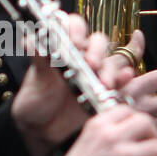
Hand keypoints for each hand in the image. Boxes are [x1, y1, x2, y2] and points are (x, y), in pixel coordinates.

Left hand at [12, 13, 131, 155]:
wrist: (41, 129)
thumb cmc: (36, 99)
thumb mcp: (36, 79)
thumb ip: (38, 58)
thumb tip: (32, 40)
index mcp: (64, 47)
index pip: (75, 26)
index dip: (76, 30)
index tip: (74, 42)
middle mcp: (82, 56)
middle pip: (98, 42)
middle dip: (97, 51)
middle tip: (91, 64)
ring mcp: (95, 74)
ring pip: (110, 63)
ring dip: (110, 70)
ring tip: (104, 83)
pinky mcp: (104, 91)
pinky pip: (120, 82)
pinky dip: (123, 79)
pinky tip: (125, 80)